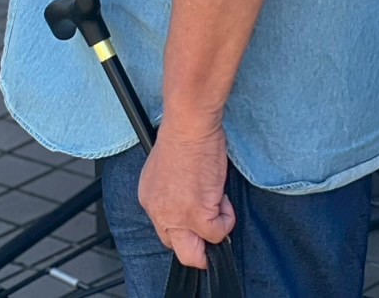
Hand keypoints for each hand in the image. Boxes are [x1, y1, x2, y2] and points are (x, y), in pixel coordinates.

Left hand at [138, 118, 234, 270]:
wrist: (189, 125)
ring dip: (215, 230)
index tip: (200, 219)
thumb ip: (174, 194)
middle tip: (213, 225)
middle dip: (199, 245)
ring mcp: (177, 217)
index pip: (167, 232)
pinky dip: (227, 219)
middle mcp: (159, 212)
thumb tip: (193, 205)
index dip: (187, 230)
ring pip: (197, 253)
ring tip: (218, 201)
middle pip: (179, 251)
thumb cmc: (183, 136)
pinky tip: (223, 196)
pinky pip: (218, 233)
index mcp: (150, 199)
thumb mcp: (168, 171)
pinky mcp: (197, 216)